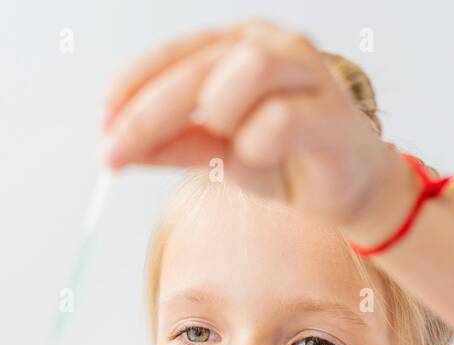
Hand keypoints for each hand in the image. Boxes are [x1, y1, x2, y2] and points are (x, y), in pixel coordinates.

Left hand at [100, 20, 416, 240]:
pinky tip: (253, 157)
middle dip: (149, 112)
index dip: (133, 86)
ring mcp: (308, 74)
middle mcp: (273, 46)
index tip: (102, 124)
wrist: (351, 189)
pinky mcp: (332, 114)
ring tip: (219, 142)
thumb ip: (173, 144)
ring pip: (249, 70)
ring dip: (215, 111)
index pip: (175, 54)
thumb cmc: (286, 160)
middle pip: (200, 66)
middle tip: (113, 152)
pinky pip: (283, 119)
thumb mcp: (216, 152)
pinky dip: (256, 142)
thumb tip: (118, 147)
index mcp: (238, 46)